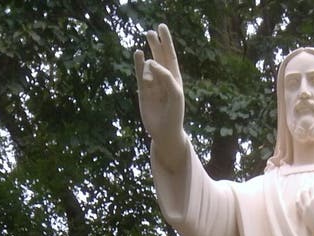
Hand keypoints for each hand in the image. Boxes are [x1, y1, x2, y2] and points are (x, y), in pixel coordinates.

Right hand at [134, 24, 187, 170]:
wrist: (165, 132)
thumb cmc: (174, 114)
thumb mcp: (175, 94)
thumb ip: (165, 77)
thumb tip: (150, 61)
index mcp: (174, 78)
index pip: (170, 56)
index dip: (166, 41)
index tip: (161, 27)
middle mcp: (163, 79)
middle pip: (159, 56)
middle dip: (156, 43)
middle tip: (151, 32)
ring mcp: (152, 84)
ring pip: (149, 65)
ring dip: (148, 59)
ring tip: (147, 54)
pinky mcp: (143, 90)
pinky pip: (140, 74)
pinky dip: (138, 64)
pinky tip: (138, 54)